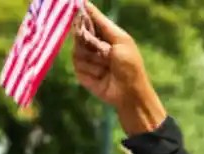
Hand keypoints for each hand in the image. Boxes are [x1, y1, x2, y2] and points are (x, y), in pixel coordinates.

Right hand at [71, 1, 164, 132]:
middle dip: (89, 41)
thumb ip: (103, 23)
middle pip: (78, 33)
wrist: (129, 93)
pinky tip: (101, 76)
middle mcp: (93, 45)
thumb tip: (86, 3)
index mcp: (105, 35)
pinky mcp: (81, 72)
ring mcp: (86, 59)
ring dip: (93, 59)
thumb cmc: (130, 66)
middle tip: (104, 51)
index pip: (87, 19)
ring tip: (107, 67)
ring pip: (77, 50)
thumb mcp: (120, 41)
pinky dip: (91, 70)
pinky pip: (78, 64)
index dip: (81, 14)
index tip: (74, 7)